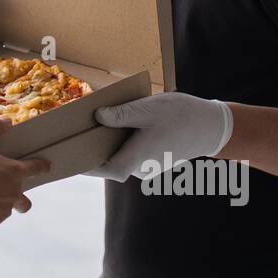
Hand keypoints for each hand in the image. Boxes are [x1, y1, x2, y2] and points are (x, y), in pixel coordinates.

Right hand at [0, 117, 49, 227]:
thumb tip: (7, 119)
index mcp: (13, 172)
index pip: (36, 168)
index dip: (42, 166)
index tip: (46, 166)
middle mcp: (14, 193)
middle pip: (25, 199)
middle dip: (19, 196)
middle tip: (1, 188)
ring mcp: (4, 210)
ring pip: (8, 208)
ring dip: (0, 203)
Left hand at [87, 92, 232, 181]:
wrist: (212, 127)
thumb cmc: (180, 117)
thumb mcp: (147, 109)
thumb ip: (121, 115)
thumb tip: (98, 117)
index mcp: (134, 160)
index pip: (100, 168)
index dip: (82, 163)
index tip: (66, 156)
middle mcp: (139, 169)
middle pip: (108, 160)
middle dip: (93, 146)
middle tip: (75, 131)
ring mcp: (147, 166)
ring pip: (120, 154)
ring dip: (109, 141)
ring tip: (95, 121)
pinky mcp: (154, 160)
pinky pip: (132, 152)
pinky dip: (123, 140)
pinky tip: (119, 122)